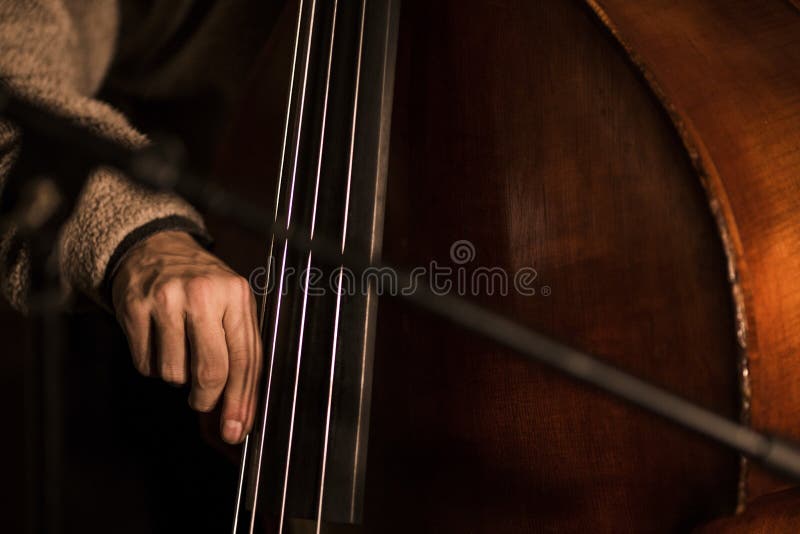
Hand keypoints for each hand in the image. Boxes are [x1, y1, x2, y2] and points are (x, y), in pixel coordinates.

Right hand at [111, 230, 261, 443]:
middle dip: (207, 399)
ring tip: (179, 351)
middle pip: (211, 371)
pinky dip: (152, 365)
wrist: (157, 248)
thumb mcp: (232, 306)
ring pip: (174, 373)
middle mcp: (203, 293)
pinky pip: (145, 364)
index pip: (245, 359)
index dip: (242, 401)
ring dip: (177, 376)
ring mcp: (166, 299)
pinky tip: (158, 342)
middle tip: (202, 402)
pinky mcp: (134, 307)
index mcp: (236, 295)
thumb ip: (240, 354)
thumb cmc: (202, 286)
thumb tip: (240, 415)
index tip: (238, 429)